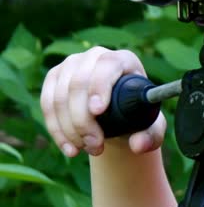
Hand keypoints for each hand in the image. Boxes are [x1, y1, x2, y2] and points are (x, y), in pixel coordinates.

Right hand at [40, 47, 166, 156]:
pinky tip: (69, 148)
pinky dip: (56, 129)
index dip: (100, 86)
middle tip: (96, 146)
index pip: (108, 65)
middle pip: (79, 83)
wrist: (118, 116)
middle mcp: (95, 56)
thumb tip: (139, 144)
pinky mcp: (54, 78)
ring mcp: (71, 65)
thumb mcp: (152, 127)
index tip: (98, 111)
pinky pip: (47, 104)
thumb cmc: (138, 116)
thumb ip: (151, 136)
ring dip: (70, 129)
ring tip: (87, 149)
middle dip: (83, 120)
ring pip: (59, 97)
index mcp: (123, 60)